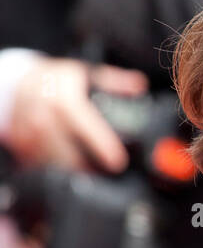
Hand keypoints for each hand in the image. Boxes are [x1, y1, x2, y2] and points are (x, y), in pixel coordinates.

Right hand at [5, 57, 145, 171]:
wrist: (17, 82)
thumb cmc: (55, 80)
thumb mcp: (86, 74)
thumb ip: (115, 82)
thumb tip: (139, 85)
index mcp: (62, 99)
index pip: (84, 126)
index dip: (102, 145)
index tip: (117, 162)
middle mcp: (42, 117)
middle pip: (67, 153)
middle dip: (89, 167)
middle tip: (108, 172)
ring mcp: (27, 133)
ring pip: (52, 162)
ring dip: (73, 171)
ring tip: (92, 173)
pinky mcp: (20, 144)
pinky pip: (38, 164)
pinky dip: (55, 168)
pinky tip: (70, 168)